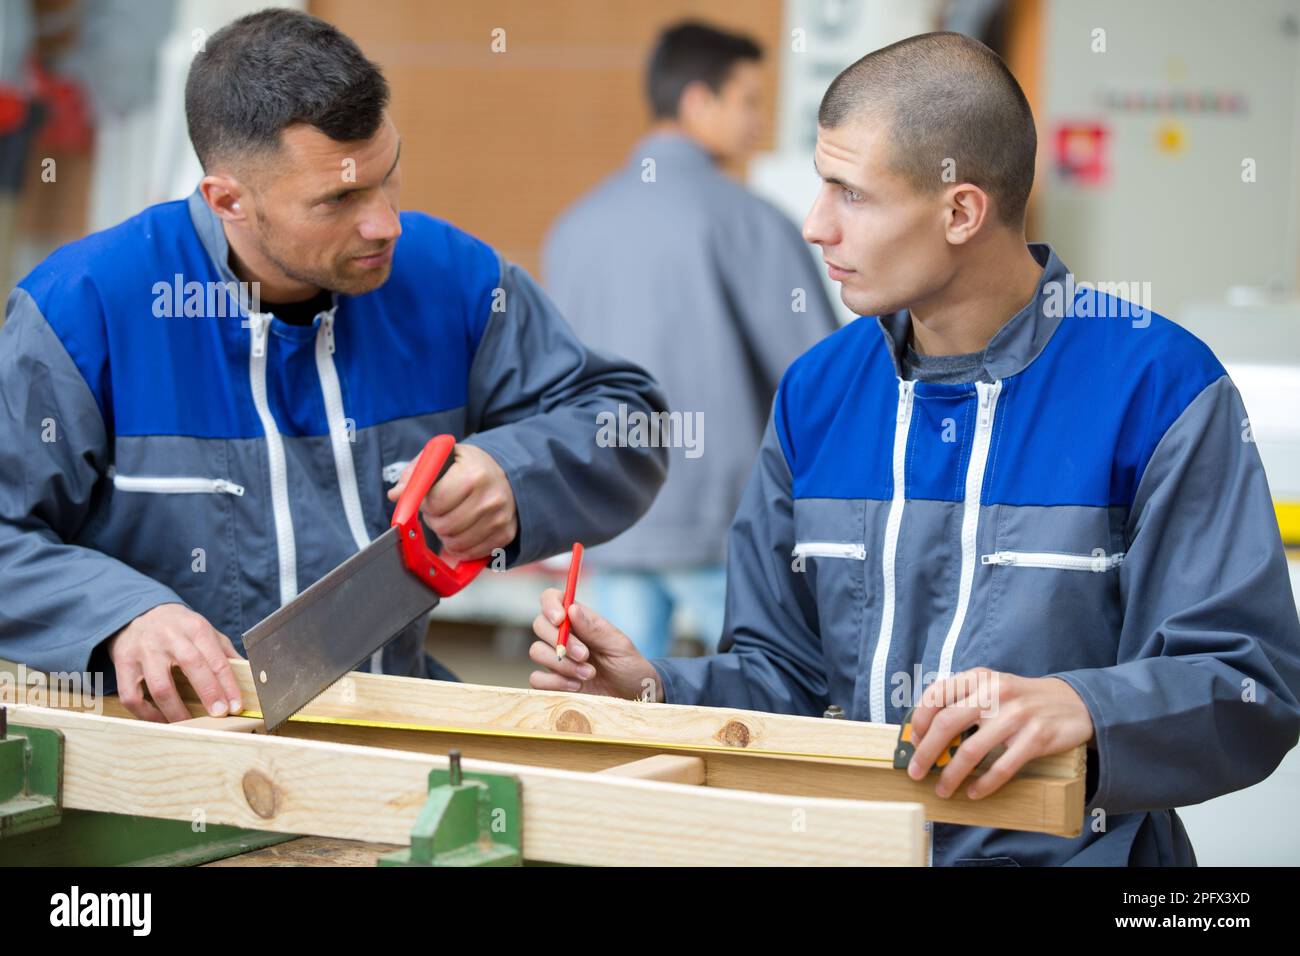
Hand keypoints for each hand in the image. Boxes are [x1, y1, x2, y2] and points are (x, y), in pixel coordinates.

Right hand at [106, 603, 242, 722]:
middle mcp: (169, 637)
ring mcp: (144, 651)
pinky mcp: (123, 664)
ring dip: (175, 710)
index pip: (215, 658)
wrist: (137, 612)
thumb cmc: (178, 627)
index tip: (235, 705)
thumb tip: (251, 675)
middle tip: (219, 714)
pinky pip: (131, 695)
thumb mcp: (204, 630)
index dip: (227, 684)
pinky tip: (160, 721)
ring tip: (189, 725)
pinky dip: (145, 713)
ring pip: (159, 685)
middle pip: (191, 666)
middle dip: (208, 692)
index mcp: (195, 628)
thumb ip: (224, 652)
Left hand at [387, 442, 516, 563]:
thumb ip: (416, 474)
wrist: (505, 474)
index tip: (427, 499)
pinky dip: (460, 547)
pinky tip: (461, 531)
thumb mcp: (442, 458)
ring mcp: (500, 518)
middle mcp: (491, 497)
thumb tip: (397, 495)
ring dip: (445, 535)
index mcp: (474, 474)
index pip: (436, 502)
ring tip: (450, 519)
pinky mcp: (505, 534)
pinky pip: (471, 553)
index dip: (424, 504)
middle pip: (445, 526)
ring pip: (456, 543)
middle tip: (439, 510)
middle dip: (434, 521)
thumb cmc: (467, 467)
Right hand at [529, 588, 662, 700]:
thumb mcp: (619, 645)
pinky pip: (536, 679)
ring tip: (589, 673)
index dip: (550, 605)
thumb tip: (571, 608)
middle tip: (585, 655)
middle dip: (559, 640)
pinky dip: (554, 683)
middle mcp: (562, 636)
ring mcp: (555, 659)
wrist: (632, 697)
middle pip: (539, 624)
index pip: (553, 599)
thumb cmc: (629, 666)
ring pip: (536, 651)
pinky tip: (576, 687)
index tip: (560, 619)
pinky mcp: (552, 683)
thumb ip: (595, 629)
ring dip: (562, 664)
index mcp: (578, 620)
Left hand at [907, 667, 1093, 799]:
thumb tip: (925, 734)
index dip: (919, 721)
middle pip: (947, 724)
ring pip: (971, 750)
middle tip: (915, 772)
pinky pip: (1002, 767)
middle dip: (926, 752)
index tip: (913, 742)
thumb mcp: (992, 688)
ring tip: (942, 789)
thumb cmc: (1021, 699)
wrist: (1074, 702)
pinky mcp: (1036, 738)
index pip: (936, 694)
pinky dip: (983, 784)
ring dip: (951, 775)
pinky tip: (974, 792)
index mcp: (979, 678)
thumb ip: (963, 701)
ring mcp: (1016, 715)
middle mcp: (995, 693)